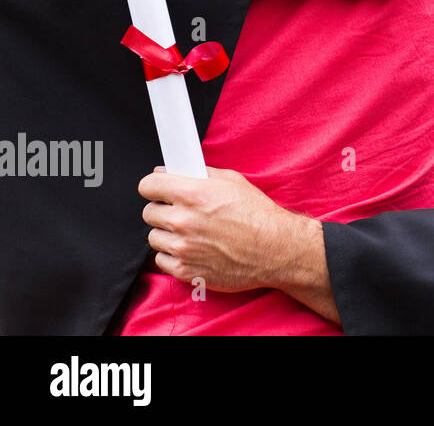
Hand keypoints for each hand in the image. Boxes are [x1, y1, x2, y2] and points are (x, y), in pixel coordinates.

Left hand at [138, 167, 337, 322]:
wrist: (275, 249)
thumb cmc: (258, 215)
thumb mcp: (232, 181)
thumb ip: (199, 174)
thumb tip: (171, 172)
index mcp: (192, 194)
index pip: (148, 185)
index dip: (154, 185)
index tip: (157, 189)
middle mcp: (182, 220)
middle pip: (149, 212)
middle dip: (163, 210)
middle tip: (182, 212)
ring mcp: (182, 247)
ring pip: (154, 237)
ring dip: (168, 234)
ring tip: (191, 233)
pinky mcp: (184, 270)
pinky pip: (161, 260)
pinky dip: (173, 255)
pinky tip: (193, 249)